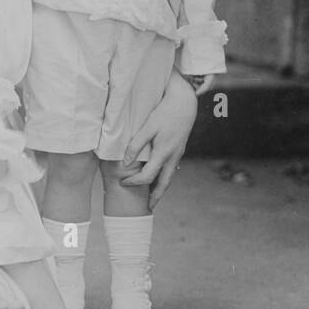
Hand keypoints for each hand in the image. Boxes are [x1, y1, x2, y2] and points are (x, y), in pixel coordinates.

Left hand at [120, 69, 197, 210]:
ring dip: (160, 187)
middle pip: (164, 183)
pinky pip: (171, 168)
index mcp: (164, 153)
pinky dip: (164, 176)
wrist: (185, 101)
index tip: (123, 182)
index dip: (134, 182)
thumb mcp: (148, 127)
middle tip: (148, 207)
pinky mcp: (179, 148)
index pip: (148, 176)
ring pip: (169, 176)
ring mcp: (178, 153)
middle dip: (156, 196)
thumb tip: (126, 163)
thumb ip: (136, 145)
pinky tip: (158, 176)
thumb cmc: (164, 112)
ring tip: (152, 196)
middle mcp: (173, 156)